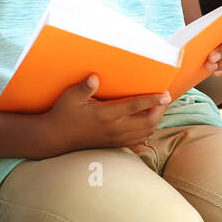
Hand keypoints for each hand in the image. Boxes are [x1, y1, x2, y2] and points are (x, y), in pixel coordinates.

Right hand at [47, 74, 170, 149]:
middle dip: (160, 110)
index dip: (152, 100)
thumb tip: (95, 77)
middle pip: (147, 122)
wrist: (57, 137)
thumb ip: (84, 87)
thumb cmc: (64, 114)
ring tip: (159, 108)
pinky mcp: (114, 144)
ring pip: (145, 132)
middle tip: (164, 98)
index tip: (165, 94)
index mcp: (106, 115)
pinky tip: (148, 123)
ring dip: (156, 121)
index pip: (135, 106)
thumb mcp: (70, 97)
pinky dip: (147, 131)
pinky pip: (138, 140)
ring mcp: (115, 138)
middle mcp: (114, 128)